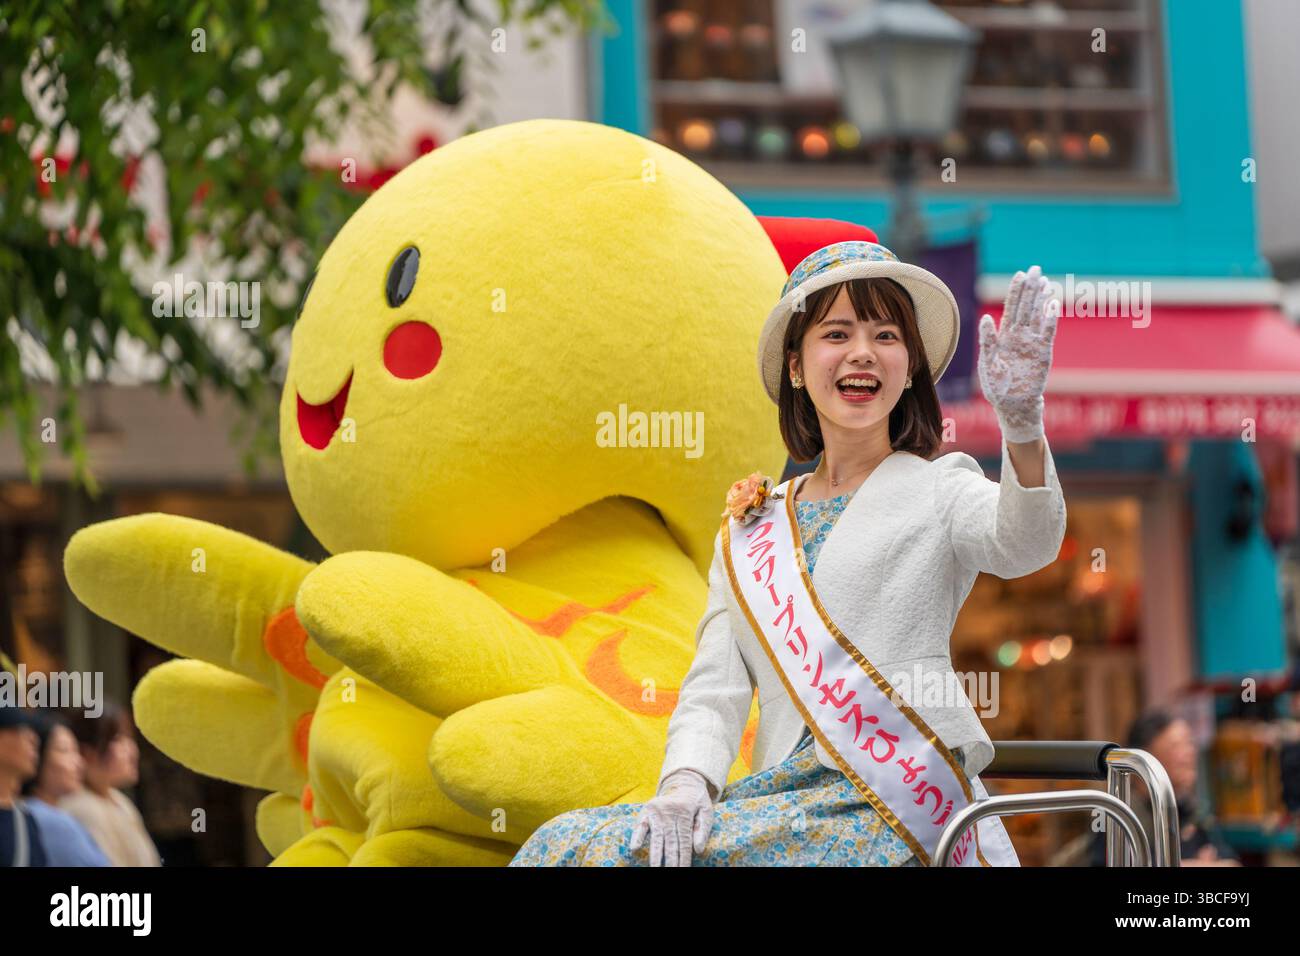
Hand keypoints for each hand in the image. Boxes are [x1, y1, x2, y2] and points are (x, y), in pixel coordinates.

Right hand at [629, 768, 714, 866]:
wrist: (684, 781)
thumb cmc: (696, 800)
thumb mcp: (706, 810)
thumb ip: (703, 828)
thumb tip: (698, 849)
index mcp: (684, 814)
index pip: (684, 841)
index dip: (684, 858)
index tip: (683, 869)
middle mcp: (669, 813)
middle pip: (670, 842)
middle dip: (671, 860)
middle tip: (671, 872)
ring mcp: (656, 812)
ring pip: (656, 837)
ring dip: (655, 854)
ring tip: (655, 868)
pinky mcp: (647, 810)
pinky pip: (641, 825)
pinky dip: (637, 836)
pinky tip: (635, 848)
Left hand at [978, 265, 1059, 443]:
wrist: (1013, 405)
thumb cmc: (997, 387)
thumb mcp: (987, 364)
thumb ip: (987, 341)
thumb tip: (986, 318)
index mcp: (1004, 336)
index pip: (1011, 308)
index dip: (1016, 292)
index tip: (1020, 274)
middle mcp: (1020, 336)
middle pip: (1026, 307)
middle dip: (1031, 288)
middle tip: (1036, 268)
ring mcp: (1033, 343)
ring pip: (1039, 316)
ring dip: (1042, 299)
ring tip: (1046, 281)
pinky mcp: (1044, 353)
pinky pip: (1048, 333)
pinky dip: (1051, 319)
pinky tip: (1053, 305)